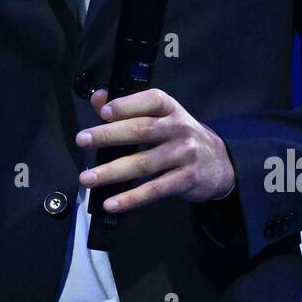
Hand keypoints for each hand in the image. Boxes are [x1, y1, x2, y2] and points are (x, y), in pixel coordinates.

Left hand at [76, 87, 235, 213]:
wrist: (219, 163)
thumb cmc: (178, 136)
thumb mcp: (161, 116)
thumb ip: (128, 107)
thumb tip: (97, 97)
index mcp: (170, 108)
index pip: (151, 100)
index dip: (127, 105)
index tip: (103, 112)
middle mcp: (179, 128)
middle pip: (142, 130)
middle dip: (109, 135)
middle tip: (81, 140)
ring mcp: (184, 155)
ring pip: (144, 163)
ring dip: (112, 171)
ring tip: (87, 178)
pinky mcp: (186, 180)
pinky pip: (155, 190)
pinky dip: (131, 198)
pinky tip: (111, 203)